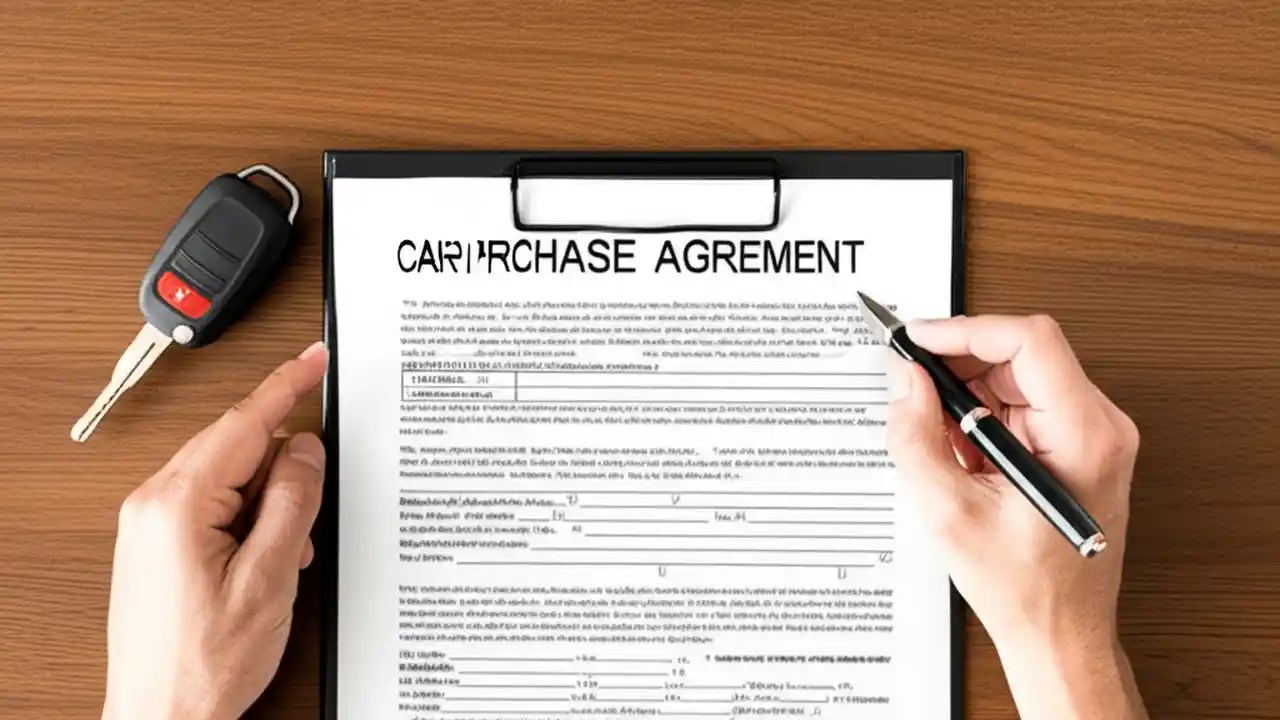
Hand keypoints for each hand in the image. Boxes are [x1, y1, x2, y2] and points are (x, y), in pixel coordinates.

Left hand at [102, 342, 327, 719]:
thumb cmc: (203, 666)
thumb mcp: (269, 578)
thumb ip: (291, 503)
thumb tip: (304, 449)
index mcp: (176, 504)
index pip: (243, 423)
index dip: (286, 385)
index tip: (314, 358)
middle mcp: (153, 505)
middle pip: (236, 448)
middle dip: (285, 467)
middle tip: (316, 500)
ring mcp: (150, 525)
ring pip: (228, 478)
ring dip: (269, 503)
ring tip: (287, 555)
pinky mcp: (157, 544)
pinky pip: (213, 505)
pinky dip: (249, 520)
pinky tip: (267, 558)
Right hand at [885, 315, 1146, 719]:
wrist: (1058, 633)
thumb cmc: (1024, 588)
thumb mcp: (950, 512)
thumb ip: (917, 437)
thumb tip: (905, 382)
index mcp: (1084, 437)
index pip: (1029, 341)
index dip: (966, 330)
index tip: (919, 338)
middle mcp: (1099, 427)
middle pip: (1022, 353)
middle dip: (958, 363)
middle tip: (909, 380)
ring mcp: (1092, 435)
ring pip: (1019, 375)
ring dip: (967, 392)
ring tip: (932, 431)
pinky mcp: (1077, 445)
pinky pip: (1023, 403)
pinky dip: (981, 414)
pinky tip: (956, 448)